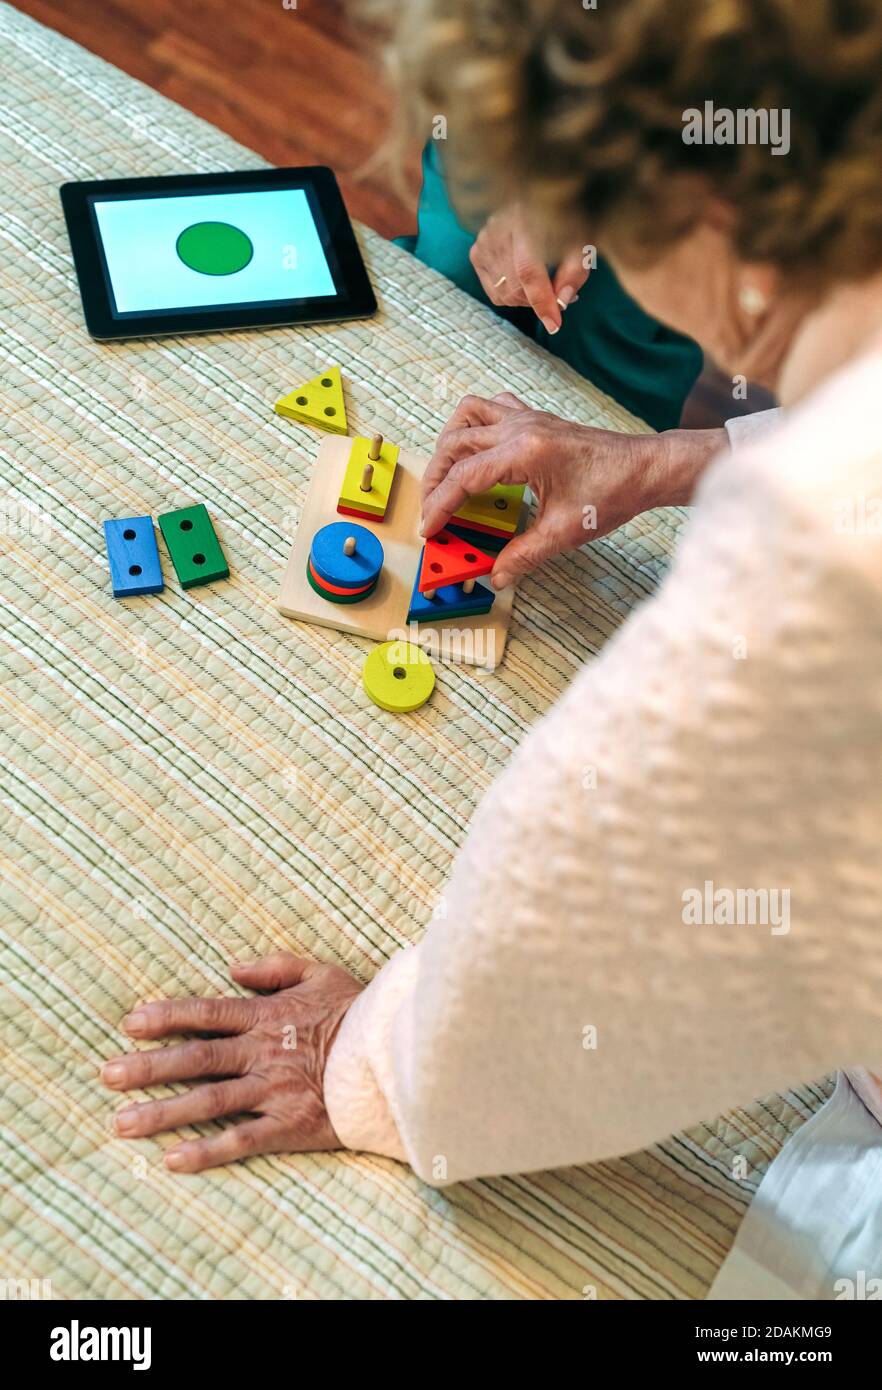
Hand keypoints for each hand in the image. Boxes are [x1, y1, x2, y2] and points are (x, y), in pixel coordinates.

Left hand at [100, 953, 362, 1171]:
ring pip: (209, 1101)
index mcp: (269, 1015)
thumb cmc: (361, 1012)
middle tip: (107, 1076)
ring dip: (163, 1112)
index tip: (129, 1023)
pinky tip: (173, 1160)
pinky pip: (243, 1140)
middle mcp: (264, 1052)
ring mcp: (275, 1090)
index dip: (167, 1016)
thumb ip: (276, 967)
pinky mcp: (291, 1125)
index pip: (207, 1013)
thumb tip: (231, 967)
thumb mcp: (322, 972)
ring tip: (123, 1124)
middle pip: (196, 1058)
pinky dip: (208, 1151)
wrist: (401, 1055)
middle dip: (148, 1066)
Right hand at [421, 393, 724, 588]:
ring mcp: (527, 417)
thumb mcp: (565, 532)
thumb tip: (497, 575)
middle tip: (431, 512)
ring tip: (444, 477)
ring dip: (448, 445)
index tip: (428, 528)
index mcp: (525, 451)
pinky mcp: (535, 418)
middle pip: (455, 444)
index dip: (439, 505)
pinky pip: (491, 407)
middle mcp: (520, 427)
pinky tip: (475, 451)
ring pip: (467, 416)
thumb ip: (524, 555)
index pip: (463, 476)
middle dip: (435, 479)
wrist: (644, 467)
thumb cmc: (612, 492)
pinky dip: (473, 425)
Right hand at [469, 204, 588, 334]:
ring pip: (504, 294)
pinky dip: (512, 295)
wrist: (539, 196)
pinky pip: (494, 292)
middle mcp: (499, 230)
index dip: (542, 301)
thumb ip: (575, 272)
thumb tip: (562, 302)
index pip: (528, 271)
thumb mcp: (581, 241)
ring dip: (527, 299)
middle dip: (540, 300)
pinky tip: (524, 280)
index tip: (555, 324)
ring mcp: (483, 242)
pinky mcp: (476, 252)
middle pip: (516, 288)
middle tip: (560, 293)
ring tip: (544, 284)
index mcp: (527, 221)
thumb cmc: (564, 219)